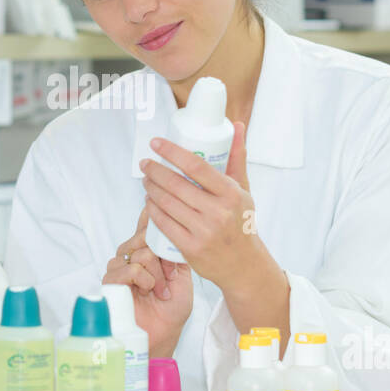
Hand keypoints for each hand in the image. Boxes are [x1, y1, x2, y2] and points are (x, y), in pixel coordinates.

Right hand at [103, 208, 193, 357]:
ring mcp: (119, 268)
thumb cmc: (172, 309)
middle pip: (144, 236)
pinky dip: (145, 279)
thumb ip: (172, 251)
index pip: (144, 226)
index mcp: (147, 253)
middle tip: (170, 274)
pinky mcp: (112, 281)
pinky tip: (149, 291)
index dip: (150, 216)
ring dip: (156, 272)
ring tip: (160, 290)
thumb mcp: (181, 275)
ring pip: (140, 252)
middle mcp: (131, 256)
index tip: (156, 207)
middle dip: (161, 254)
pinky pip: (131, 267)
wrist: (163, 334)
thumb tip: (168, 224)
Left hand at [141, 122, 275, 296]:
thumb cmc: (241, 221)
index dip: (172, 152)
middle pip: (175, 184)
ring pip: (166, 203)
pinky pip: (164, 224)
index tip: (156, 143)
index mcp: (230, 193)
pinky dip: (152, 210)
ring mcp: (203, 231)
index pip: (196, 166)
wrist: (244, 265)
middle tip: (145, 164)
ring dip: (150, 189)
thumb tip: (237, 125)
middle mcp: (218, 212)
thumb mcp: (243, 190)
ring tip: (146, 181)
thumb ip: (237, 158)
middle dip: (154, 171)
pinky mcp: (191, 248)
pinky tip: (149, 201)